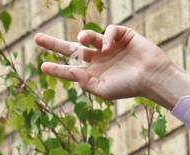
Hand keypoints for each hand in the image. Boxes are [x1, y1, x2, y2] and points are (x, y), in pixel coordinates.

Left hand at [35, 25, 189, 105]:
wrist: (152, 76)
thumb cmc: (129, 87)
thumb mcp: (103, 89)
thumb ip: (85, 82)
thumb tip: (69, 69)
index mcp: (93, 74)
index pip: (69, 71)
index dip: (56, 69)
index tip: (42, 66)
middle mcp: (98, 60)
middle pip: (71, 50)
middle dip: (54, 44)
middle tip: (37, 38)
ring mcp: (109, 47)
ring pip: (88, 37)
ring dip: (83, 36)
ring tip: (82, 40)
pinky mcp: (122, 36)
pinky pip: (108, 30)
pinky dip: (105, 35)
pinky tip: (107, 45)